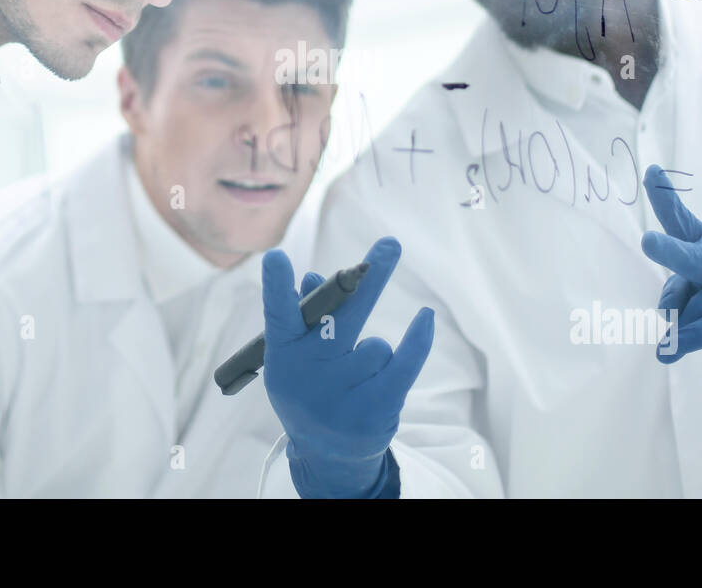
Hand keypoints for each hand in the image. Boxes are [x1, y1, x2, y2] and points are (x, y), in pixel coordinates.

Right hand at [261, 236, 434, 497]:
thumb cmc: (310, 388)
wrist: (325, 455)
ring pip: (377, 345)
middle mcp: (310, 373)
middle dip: (368, 279)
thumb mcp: (296, 357)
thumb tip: (314, 278)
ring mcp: (342, 394)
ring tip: (358, 374)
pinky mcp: (376, 408)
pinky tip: (425, 317)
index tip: (277, 258)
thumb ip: (304, 316)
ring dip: (375, 351)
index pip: (279, 315)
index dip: (277, 287)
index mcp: (285, 354)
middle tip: (391, 245)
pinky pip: (405, 362)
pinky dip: (418, 338)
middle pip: (342, 316)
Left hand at [640, 165, 701, 402]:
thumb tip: (673, 315)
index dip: (664, 196)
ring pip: (697, 307)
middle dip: (667, 249)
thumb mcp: (690, 298)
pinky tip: (669, 352)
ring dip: (685, 327)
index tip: (650, 171)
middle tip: (648, 241)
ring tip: (685, 335)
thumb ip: (676, 297)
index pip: (679, 219)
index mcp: (700, 244)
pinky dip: (690, 341)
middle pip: (689, 255)